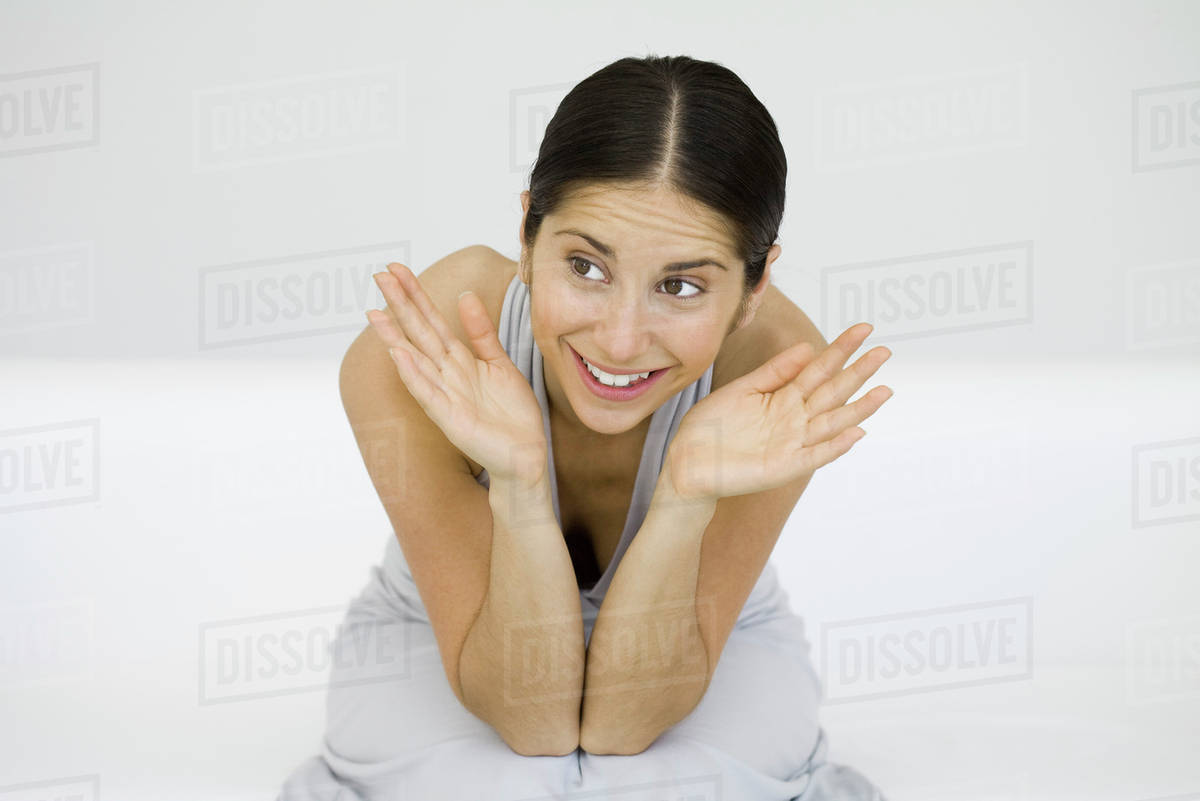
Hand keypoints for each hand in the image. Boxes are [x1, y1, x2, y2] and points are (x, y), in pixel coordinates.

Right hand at [367, 263, 547, 485]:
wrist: (526, 455)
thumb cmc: (511, 414)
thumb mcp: (500, 364)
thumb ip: (482, 333)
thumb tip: (465, 295)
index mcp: (458, 361)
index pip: (431, 321)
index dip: (415, 295)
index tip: (397, 269)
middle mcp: (446, 375)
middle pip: (419, 333)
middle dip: (400, 305)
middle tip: (379, 275)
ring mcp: (445, 397)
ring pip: (415, 361)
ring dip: (394, 338)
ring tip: (375, 314)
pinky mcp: (450, 419)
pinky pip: (428, 394)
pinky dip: (413, 375)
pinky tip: (399, 355)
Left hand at [662, 322, 892, 501]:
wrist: (687, 462)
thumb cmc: (711, 427)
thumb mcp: (743, 390)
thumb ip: (775, 371)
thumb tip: (807, 347)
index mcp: (783, 397)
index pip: (819, 368)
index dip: (841, 349)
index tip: (864, 328)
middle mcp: (794, 419)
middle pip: (832, 392)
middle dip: (858, 373)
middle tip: (884, 351)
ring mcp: (792, 444)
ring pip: (832, 423)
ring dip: (858, 409)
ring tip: (883, 391)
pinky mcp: (783, 467)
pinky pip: (815, 455)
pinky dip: (835, 445)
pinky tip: (856, 432)